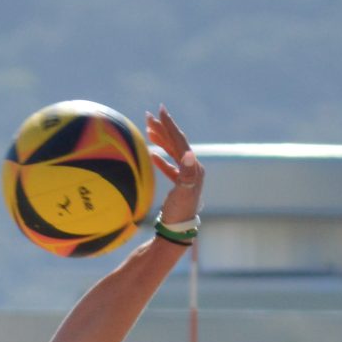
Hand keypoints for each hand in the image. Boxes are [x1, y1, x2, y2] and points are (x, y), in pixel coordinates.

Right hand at [143, 107, 201, 224]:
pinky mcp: (179, 185)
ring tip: (148, 128)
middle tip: (149, 115)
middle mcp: (192, 169)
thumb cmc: (181, 212)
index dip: (169, 125)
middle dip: (163, 128)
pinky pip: (170, 166)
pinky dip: (162, 158)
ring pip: (173, 152)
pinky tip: (152, 153)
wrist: (180, 230)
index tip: (159, 110)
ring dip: (161, 140)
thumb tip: (189, 153)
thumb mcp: (183, 192)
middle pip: (176, 143)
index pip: (180, 140)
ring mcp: (186, 177)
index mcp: (193, 167)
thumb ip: (186, 173)